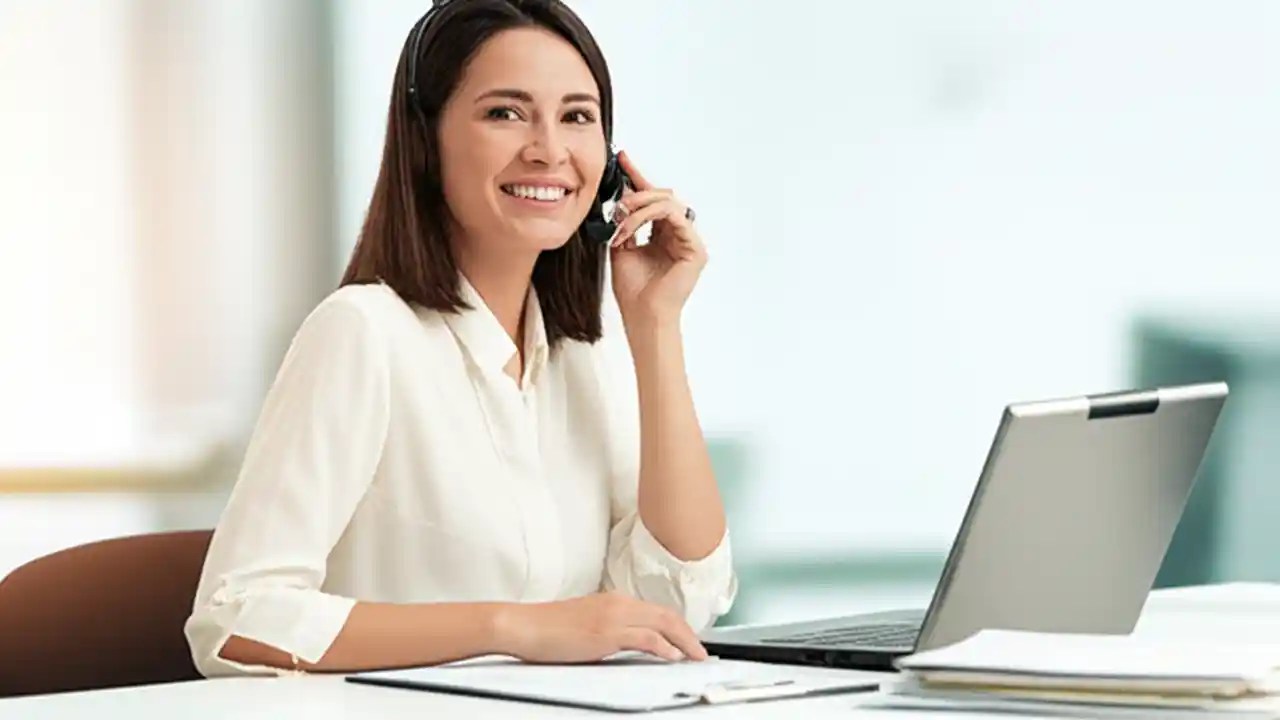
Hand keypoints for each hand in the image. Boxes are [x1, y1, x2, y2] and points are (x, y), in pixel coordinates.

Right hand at [494, 592, 708, 663]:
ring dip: (684, 641)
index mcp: (614, 600)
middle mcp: (618, 603)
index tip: (689, 640)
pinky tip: (673, 656)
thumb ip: (609, 628)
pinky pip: (646, 638)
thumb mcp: (586, 623)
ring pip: (663, 624)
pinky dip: (665, 647)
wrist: (523, 625)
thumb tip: (626, 643)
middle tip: (701, 651)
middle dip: (689, 634)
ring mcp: (613, 616)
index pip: (656, 611)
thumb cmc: (548, 628)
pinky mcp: (607, 632)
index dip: (678, 626)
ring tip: (696, 656)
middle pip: (667, 615)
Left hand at [608, 151, 707, 325]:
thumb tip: (618, 202)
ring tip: (622, 219)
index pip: (652, 200)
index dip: (638, 178)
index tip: (622, 159)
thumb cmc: (634, 291)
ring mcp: (689, 241)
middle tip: (618, 203)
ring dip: (640, 206)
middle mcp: (679, 235)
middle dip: (637, 193)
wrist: (642, 316)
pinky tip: (632, 227)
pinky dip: (649, 216)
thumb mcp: (621, 248)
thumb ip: (624, 225)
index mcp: (663, 235)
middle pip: (662, 196)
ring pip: (667, 203)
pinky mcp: (695, 248)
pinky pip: (673, 216)